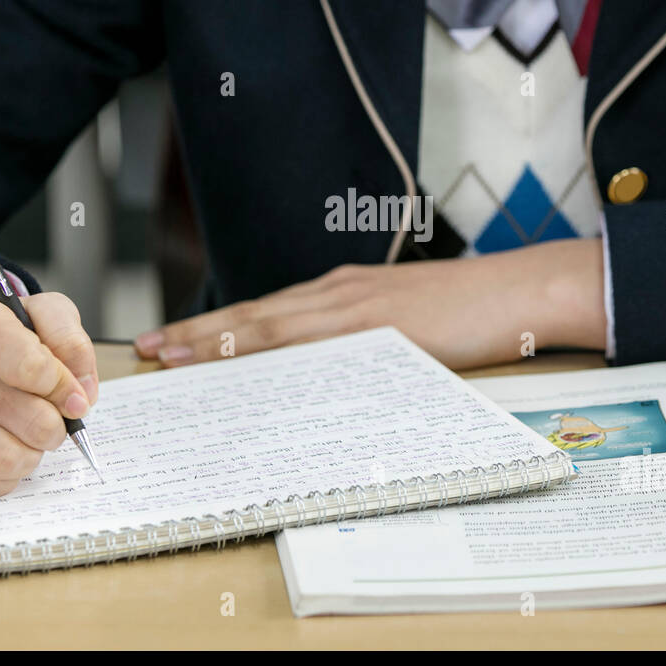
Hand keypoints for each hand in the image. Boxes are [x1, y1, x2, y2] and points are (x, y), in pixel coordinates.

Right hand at [0, 285, 98, 500]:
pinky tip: (10, 451)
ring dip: (33, 454)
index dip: (66, 389)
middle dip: (57, 425)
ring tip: (30, 434)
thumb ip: (73, 343)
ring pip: (6, 461)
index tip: (74, 394)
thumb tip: (82, 394)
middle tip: (53, 415)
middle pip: (32, 422)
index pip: (33, 370)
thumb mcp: (48, 315)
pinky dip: (5, 479)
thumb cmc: (14, 335)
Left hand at [134, 238, 605, 369]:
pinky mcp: (377, 323)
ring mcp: (356, 305)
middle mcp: (340, 293)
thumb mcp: (406, 325)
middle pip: (255, 314)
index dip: (218, 327)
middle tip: (148, 349)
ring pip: (271, 324)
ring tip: (172, 355)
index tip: (176, 340)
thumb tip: (329, 376)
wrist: (517, 290)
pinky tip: (241, 365)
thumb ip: (365, 341)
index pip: (267, 312)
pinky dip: (269, 352)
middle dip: (198, 333)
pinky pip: (310, 342)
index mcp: (345, 294)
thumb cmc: (470, 310)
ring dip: (217, 340)